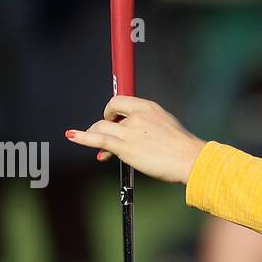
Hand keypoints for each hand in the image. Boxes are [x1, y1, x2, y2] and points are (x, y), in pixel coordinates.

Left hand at [66, 96, 206, 184]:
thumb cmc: (183, 149)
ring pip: (101, 127)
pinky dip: (82, 137)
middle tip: (107, 138)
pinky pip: (97, 138)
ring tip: (97, 147)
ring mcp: (129, 130)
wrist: (190, 160)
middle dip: (104, 125)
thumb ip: (150, 128)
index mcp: (149, 107)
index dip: (113, 111)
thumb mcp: (168, 128)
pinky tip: (71, 135)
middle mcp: (136, 115)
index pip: (121, 101)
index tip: (112, 118)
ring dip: (95, 135)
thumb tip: (138, 140)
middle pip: (108, 114)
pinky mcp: (124, 146)